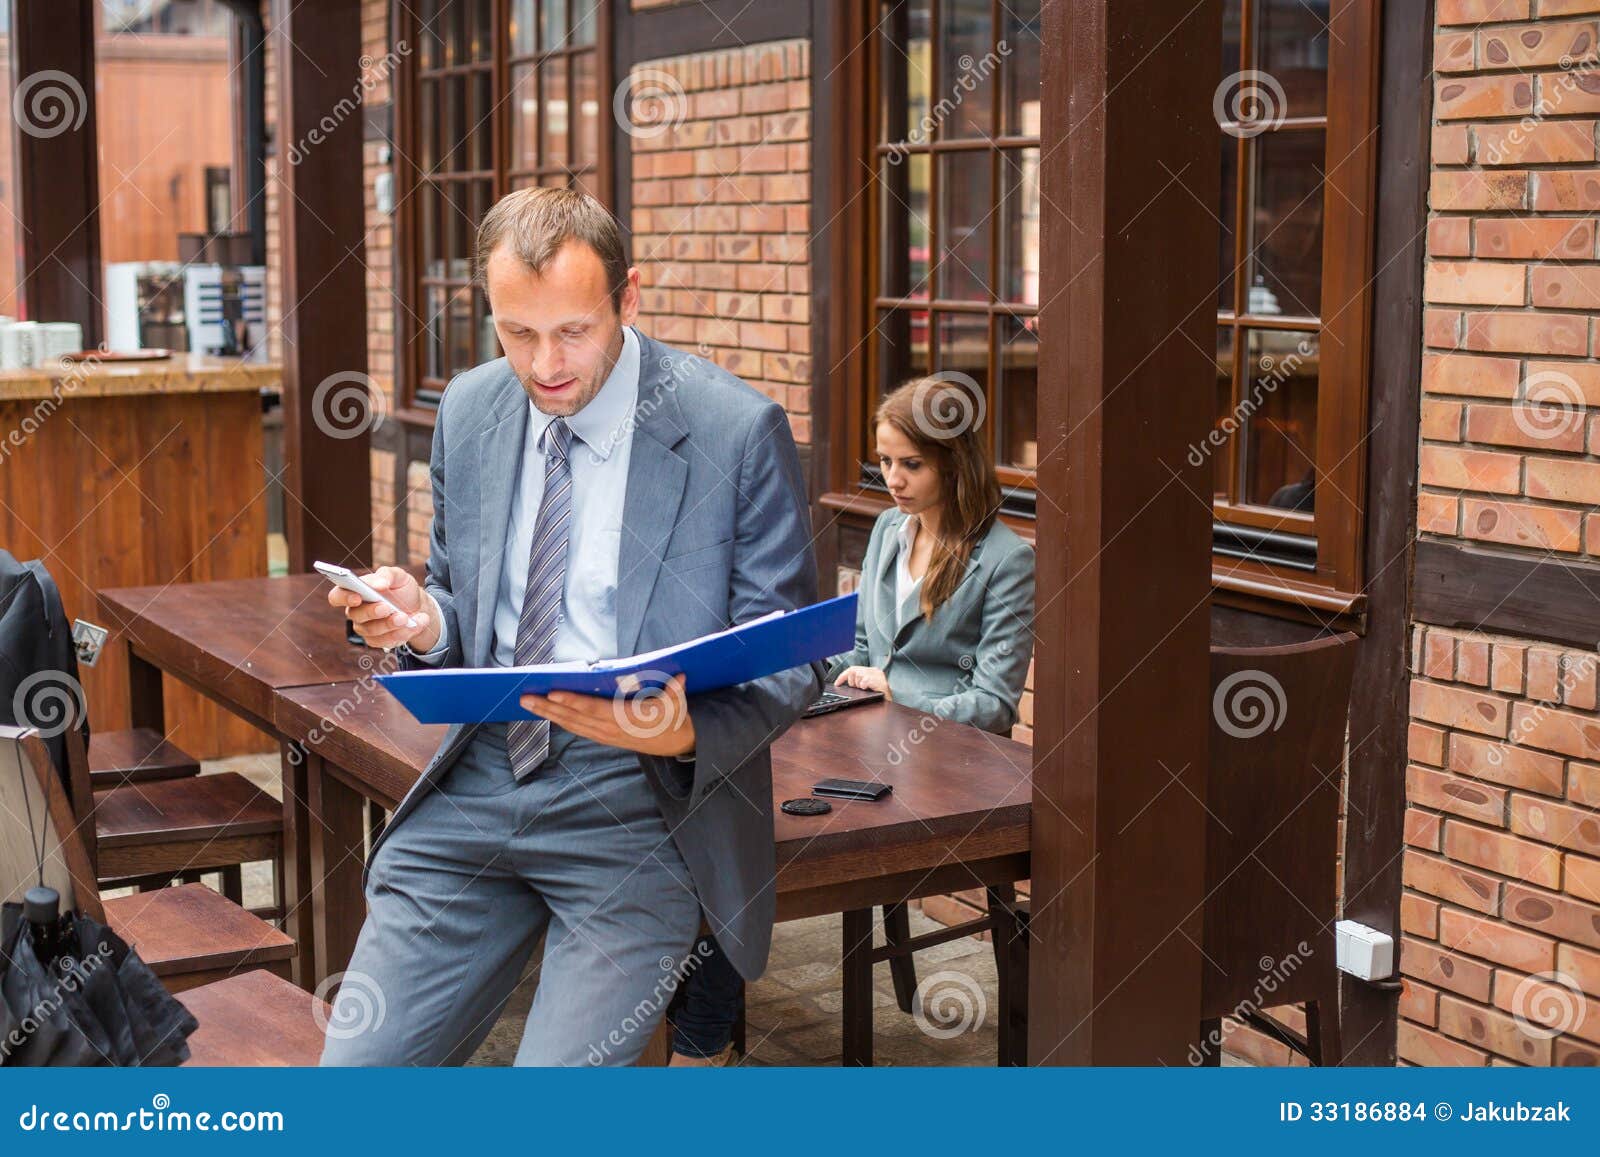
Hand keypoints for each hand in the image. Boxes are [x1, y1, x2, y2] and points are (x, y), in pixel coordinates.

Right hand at [328, 565, 438, 651]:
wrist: (419, 607)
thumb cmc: (402, 590)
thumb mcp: (399, 576)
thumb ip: (387, 574)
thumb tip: (379, 583)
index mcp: (355, 592)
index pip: (337, 596)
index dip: (344, 597)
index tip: (357, 597)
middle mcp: (356, 612)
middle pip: (355, 615)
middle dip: (372, 612)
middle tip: (387, 607)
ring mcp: (366, 628)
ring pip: (372, 631)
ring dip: (390, 624)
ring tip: (406, 617)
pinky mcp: (378, 641)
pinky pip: (386, 641)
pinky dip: (403, 633)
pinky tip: (415, 624)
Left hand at [521, 673, 696, 757]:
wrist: (674, 742)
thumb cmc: (673, 717)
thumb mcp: (677, 704)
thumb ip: (676, 690)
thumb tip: (680, 677)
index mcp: (626, 719)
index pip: (594, 709)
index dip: (573, 702)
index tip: (553, 693)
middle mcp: (611, 729)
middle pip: (574, 718)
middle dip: (548, 708)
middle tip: (525, 698)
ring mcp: (605, 735)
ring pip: (571, 725)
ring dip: (548, 715)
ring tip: (528, 703)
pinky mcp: (603, 737)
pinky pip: (577, 729)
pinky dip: (560, 720)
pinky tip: (546, 713)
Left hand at [834, 666, 890, 699]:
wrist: (888, 703)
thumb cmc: (877, 696)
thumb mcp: (865, 687)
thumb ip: (857, 682)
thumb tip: (842, 683)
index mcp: (870, 671)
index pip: (852, 669)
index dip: (843, 676)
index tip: (837, 684)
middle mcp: (874, 671)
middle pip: (854, 671)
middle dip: (852, 682)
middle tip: (858, 688)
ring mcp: (878, 675)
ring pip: (859, 675)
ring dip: (858, 684)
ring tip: (864, 689)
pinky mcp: (880, 680)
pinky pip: (866, 680)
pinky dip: (863, 685)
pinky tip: (866, 688)